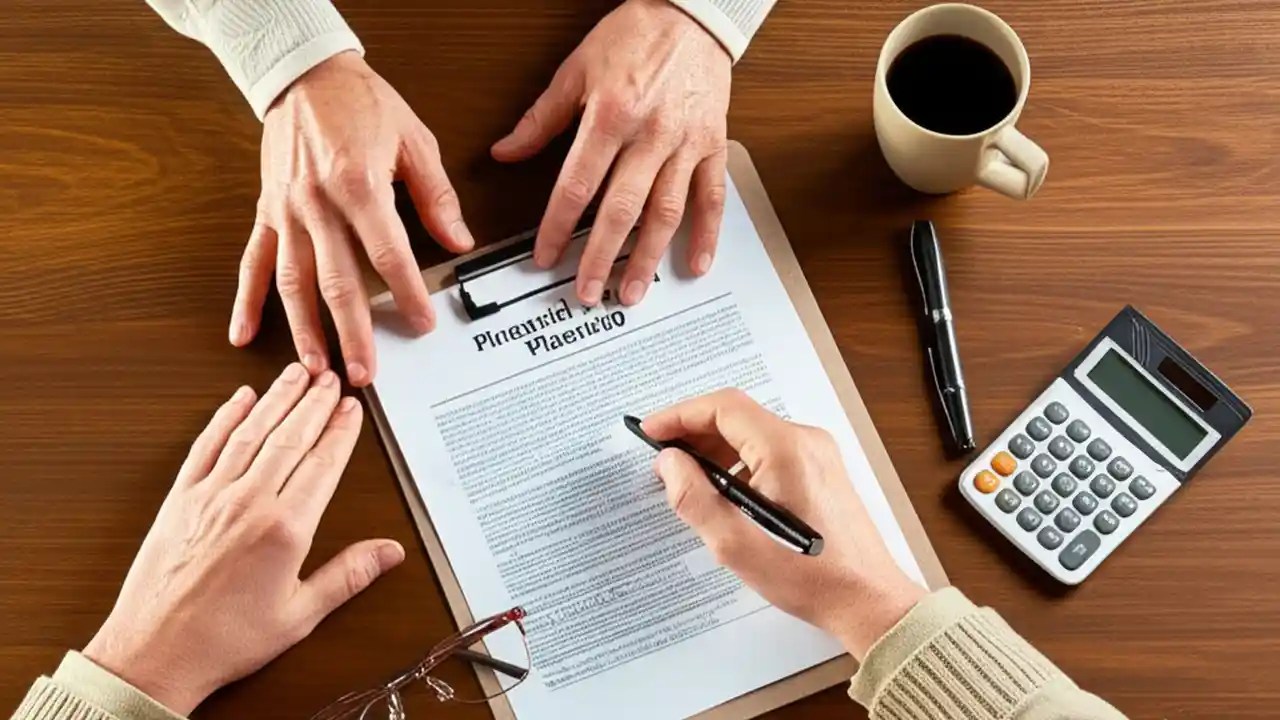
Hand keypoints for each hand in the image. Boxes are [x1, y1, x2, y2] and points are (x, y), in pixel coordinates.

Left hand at [82, 364, 404, 713]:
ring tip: (295, 374)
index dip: (341, 431)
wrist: (154, 653)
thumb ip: (348, 576)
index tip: (352, 410)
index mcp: (284, 529)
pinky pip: (206, 446)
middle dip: (314, 403)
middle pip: (290, 437)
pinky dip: (224, 418)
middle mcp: (248, 502)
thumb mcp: (300, 615)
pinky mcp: (180, 499)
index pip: (322, 463)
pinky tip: (239, 399)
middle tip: (330, 377)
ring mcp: (210, 496)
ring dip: (276, 399)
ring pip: (250, 432)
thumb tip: (388, 552)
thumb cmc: (224, 640)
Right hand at [232, 52, 474, 386]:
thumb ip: (435, 196)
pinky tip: (243, 333)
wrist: (305, 73)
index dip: (407, 293)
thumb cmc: (360, 103)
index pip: (388, 254)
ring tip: (315, 367)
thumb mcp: (414, 141)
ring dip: (303, 329)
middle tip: (366, 373)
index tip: (422, 322)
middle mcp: (317, 203)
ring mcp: (287, 211)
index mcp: (359, 185)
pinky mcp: (267, 211)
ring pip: (293, 282)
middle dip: (353, 333)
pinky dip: (246, 300)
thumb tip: (457, 239)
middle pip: (337, 281)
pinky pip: (252, 261)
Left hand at [492, 0, 730, 306]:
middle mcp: (650, 134)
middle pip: (622, 209)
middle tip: (587, 293)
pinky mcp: (712, 145)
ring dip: (648, 257)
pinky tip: (695, 264)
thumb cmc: (635, 36)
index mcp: (611, 115)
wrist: (691, 13)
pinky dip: (707, 234)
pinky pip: (711, 196)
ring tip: (632, 291)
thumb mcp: (577, 69)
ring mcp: (685, 143)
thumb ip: (541, 119)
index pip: (578, 185)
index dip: (557, 226)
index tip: (544, 256)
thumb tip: (505, 151)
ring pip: (667, 212)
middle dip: (601, 257)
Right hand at [642, 390, 925, 660]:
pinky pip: (769, 451)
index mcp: (786, 449)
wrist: (866, 599)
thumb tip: (669, 463)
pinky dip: (738, 461)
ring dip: (714, 449)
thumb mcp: (735, 544)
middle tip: (660, 459)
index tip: (650, 432)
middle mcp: (805, 441)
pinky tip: (721, 492)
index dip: (680, 415)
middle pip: (737, 417)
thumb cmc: (809, 577)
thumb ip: (695, 497)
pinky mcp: (820, 470)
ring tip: (685, 480)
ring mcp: (816, 454)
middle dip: (693, 433)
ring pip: (751, 434)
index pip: (723, 408)